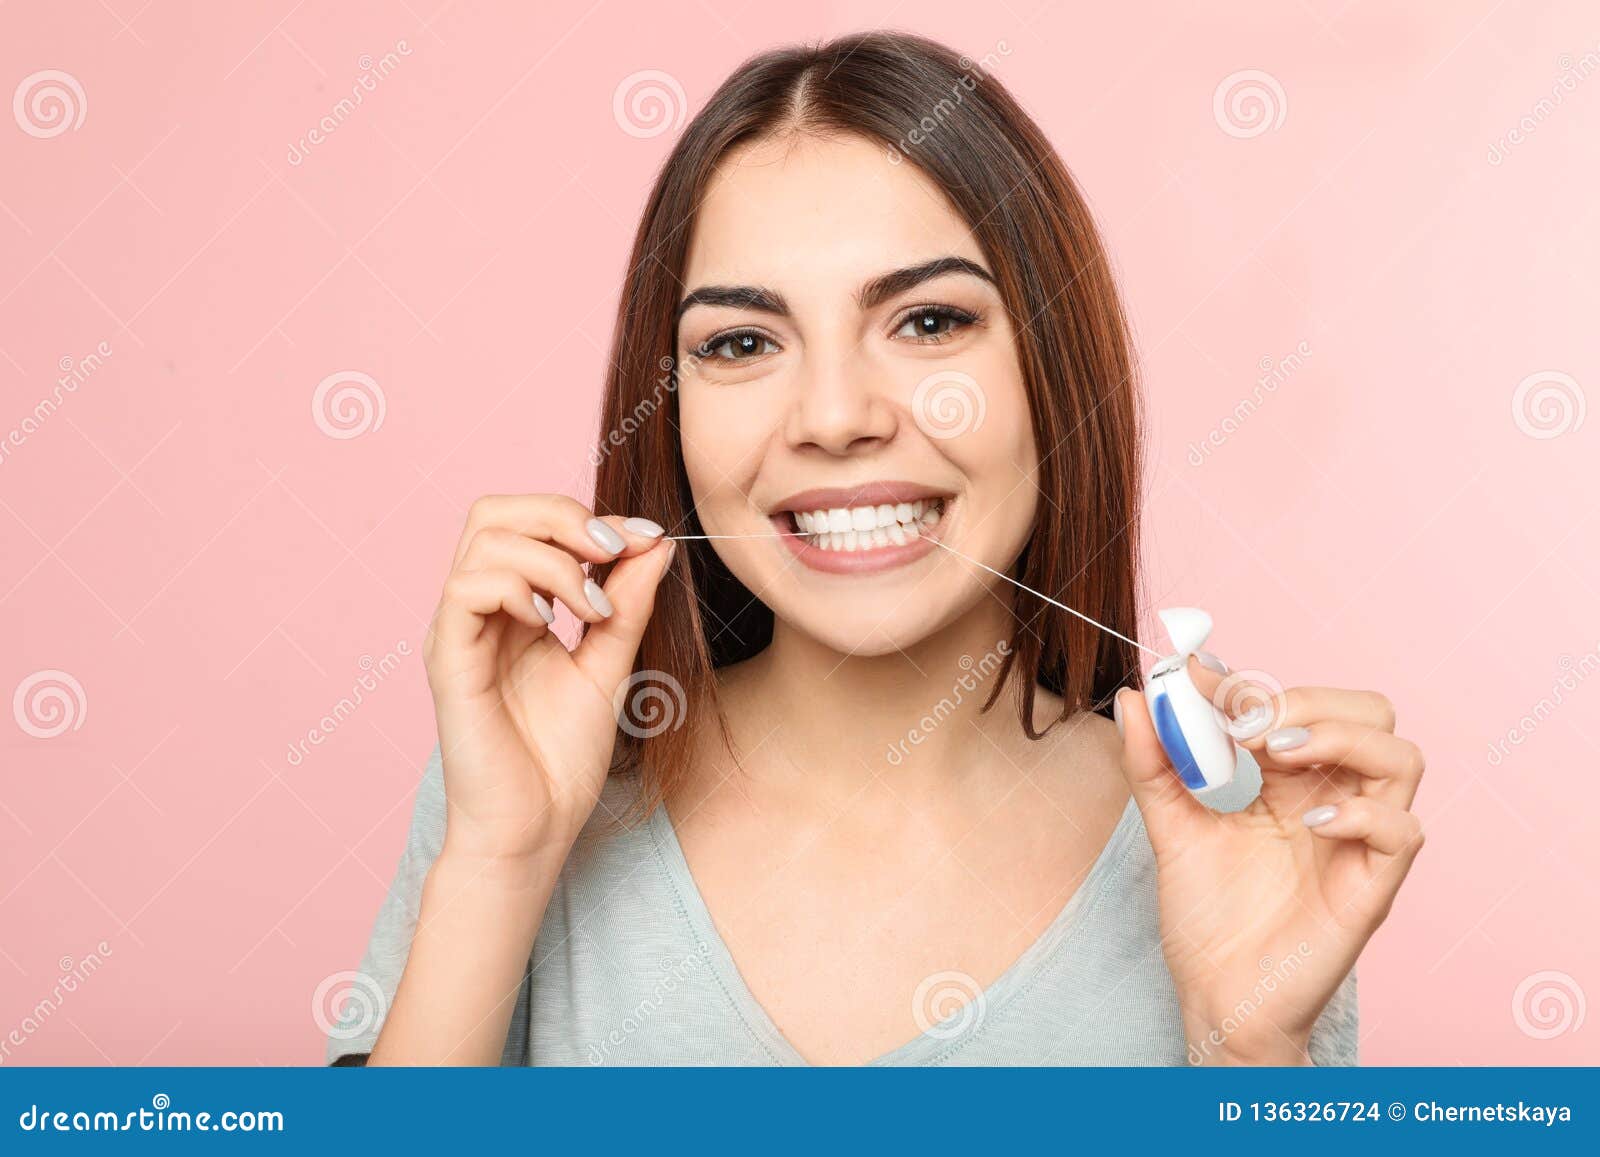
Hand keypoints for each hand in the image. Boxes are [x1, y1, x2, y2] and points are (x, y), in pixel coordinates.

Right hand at [423, 495, 673, 869]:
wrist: (536, 829)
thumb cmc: (561, 759)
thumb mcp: (610, 665)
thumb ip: (627, 604)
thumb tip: (655, 542)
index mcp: (512, 609)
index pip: (533, 525)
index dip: (591, 518)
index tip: (648, 537)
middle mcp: (478, 611)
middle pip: (495, 512)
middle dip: (562, 516)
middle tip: (614, 551)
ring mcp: (458, 632)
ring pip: (485, 540)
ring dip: (553, 558)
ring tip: (591, 607)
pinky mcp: (448, 660)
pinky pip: (466, 589)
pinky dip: (518, 588)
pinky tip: (553, 625)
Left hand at [1114, 659, 1425, 1064]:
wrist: (1216, 994)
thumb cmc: (1205, 911)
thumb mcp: (1167, 825)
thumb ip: (1153, 762)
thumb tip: (1139, 698)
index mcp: (1289, 774)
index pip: (1300, 699)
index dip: (1252, 683)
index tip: (1197, 680)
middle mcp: (1331, 795)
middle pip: (1369, 711)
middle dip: (1310, 700)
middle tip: (1250, 727)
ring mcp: (1357, 839)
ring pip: (1401, 757)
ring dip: (1342, 738)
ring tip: (1279, 753)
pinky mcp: (1373, 885)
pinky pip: (1404, 831)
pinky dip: (1361, 814)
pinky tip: (1309, 824)